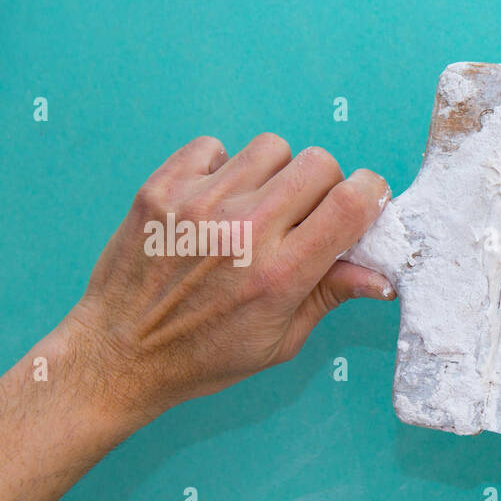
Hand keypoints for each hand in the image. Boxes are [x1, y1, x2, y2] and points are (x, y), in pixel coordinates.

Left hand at [65, 133, 393, 429]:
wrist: (120, 354)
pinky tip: (214, 202)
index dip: (370, 193)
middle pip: (318, 163)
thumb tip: (381, 275)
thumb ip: (331, 294)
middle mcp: (244, 232)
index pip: (351, 202)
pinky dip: (223, 167)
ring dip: (275, 173)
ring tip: (255, 207)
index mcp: (281, 274)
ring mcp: (199, 205)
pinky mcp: (161, 188)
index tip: (365, 202)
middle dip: (324, 185)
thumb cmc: (205, 355)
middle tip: (305, 214)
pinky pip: (213, 146)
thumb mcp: (281, 339)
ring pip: (271, 147)